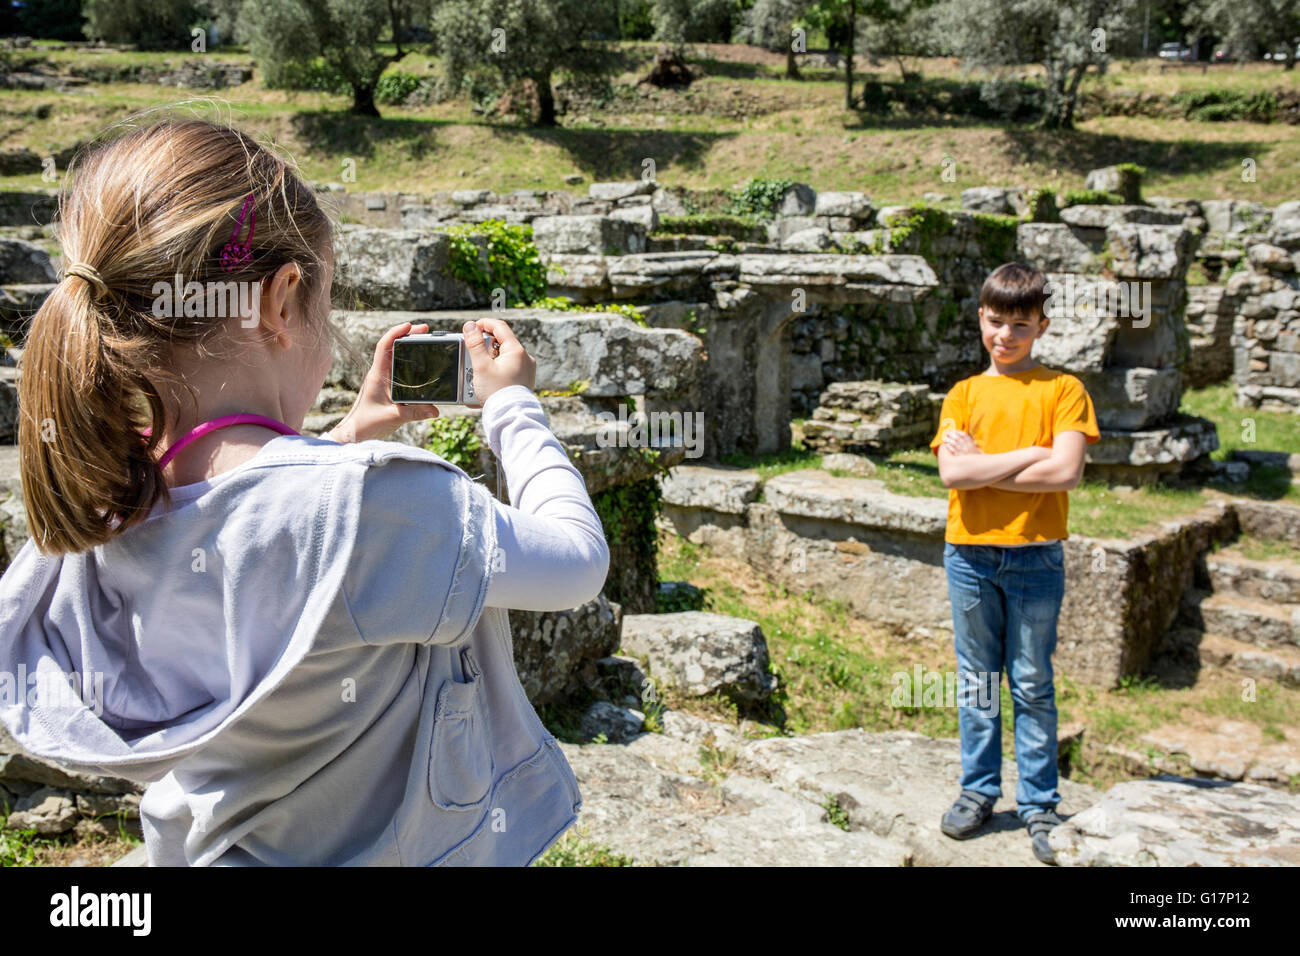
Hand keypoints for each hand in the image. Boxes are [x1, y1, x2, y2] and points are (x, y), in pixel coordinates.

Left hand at [326, 321, 440, 443]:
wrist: (357, 433)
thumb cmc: (368, 424)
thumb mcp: (393, 418)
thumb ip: (414, 413)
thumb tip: (434, 409)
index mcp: (378, 375)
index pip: (384, 346)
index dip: (396, 332)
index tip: (410, 326)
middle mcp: (380, 373)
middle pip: (392, 346)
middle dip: (408, 335)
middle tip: (425, 330)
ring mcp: (383, 379)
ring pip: (395, 355)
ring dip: (409, 346)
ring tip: (425, 340)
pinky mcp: (387, 386)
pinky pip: (398, 367)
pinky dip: (410, 360)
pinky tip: (421, 361)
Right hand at [461, 317, 535, 407]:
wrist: (510, 419)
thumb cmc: (496, 393)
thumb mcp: (481, 366)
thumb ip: (474, 344)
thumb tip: (470, 326)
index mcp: (517, 351)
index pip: (500, 327)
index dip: (484, 324)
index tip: (471, 328)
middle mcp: (525, 359)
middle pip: (501, 343)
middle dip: (484, 348)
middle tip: (472, 356)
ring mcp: (526, 371)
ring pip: (503, 358)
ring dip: (488, 361)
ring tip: (478, 374)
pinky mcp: (523, 382)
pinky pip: (507, 370)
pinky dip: (495, 372)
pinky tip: (485, 382)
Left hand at [942, 430, 981, 456]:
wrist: (976, 465)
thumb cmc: (973, 455)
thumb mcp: (973, 447)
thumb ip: (968, 441)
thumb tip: (958, 435)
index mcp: (971, 443)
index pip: (964, 435)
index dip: (958, 432)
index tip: (953, 430)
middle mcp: (967, 446)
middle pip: (958, 438)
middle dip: (951, 434)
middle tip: (946, 433)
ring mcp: (963, 451)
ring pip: (954, 443)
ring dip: (949, 440)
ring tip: (945, 438)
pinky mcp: (959, 457)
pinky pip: (952, 450)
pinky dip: (949, 447)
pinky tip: (946, 445)